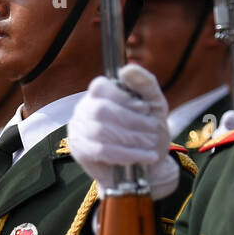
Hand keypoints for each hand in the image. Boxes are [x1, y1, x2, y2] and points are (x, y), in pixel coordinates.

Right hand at [68, 64, 178, 199]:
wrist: (150, 165)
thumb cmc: (149, 130)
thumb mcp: (154, 104)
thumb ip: (145, 83)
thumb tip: (126, 69)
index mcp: (99, 93)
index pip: (100, 87)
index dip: (122, 97)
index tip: (145, 109)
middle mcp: (84, 109)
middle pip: (101, 111)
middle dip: (131, 121)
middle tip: (153, 130)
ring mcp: (79, 130)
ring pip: (101, 132)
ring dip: (131, 139)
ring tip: (151, 144)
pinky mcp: (80, 151)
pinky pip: (102, 151)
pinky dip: (128, 154)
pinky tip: (146, 157)